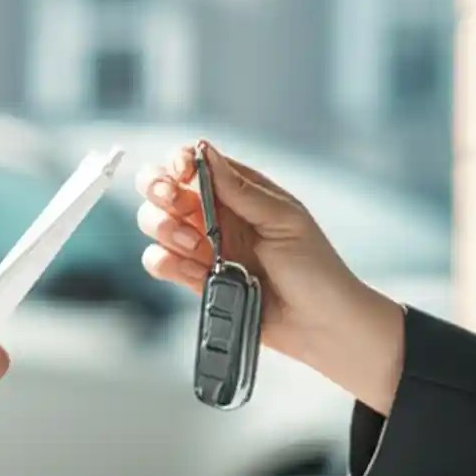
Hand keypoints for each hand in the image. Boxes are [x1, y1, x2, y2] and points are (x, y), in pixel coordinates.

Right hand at [135, 141, 404, 413]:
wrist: (320, 324)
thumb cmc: (314, 267)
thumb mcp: (284, 219)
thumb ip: (241, 189)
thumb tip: (205, 151)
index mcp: (239, 192)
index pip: (194, 163)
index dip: (178, 162)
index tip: (181, 174)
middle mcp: (216, 215)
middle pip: (162, 189)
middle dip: (158, 191)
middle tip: (176, 206)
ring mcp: (204, 247)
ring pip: (156, 224)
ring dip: (166, 231)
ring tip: (197, 248)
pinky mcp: (197, 279)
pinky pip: (160, 263)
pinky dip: (168, 264)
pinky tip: (197, 273)